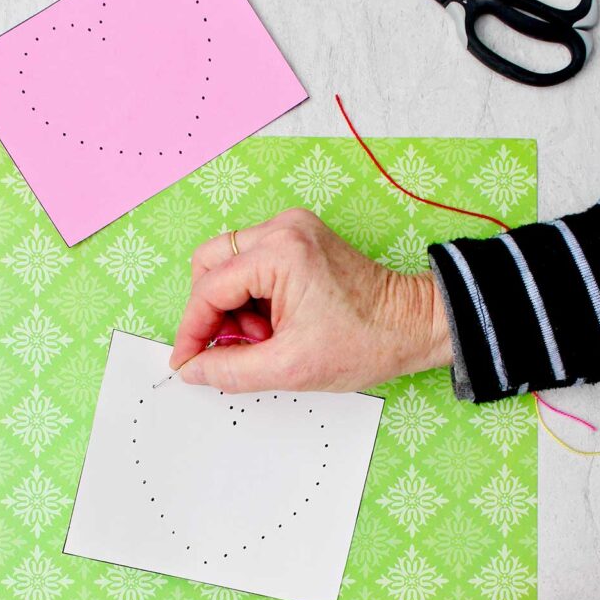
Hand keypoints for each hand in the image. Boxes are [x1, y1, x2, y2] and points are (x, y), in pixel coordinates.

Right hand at [171, 208, 452, 392]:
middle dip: (213, 312)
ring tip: (265, 338)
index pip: (208, 288)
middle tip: (238, 346)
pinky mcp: (299, 239)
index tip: (187, 360)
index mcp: (280, 252)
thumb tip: (193, 369)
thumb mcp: (289, 368)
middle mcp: (283, 228)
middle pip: (210, 264)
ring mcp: (292, 229)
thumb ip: (230, 370)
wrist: (413, 326)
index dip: (192, 330)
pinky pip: (251, 265)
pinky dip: (252, 298)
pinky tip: (275, 324)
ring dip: (233, 307)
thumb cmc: (367, 341)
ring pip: (228, 265)